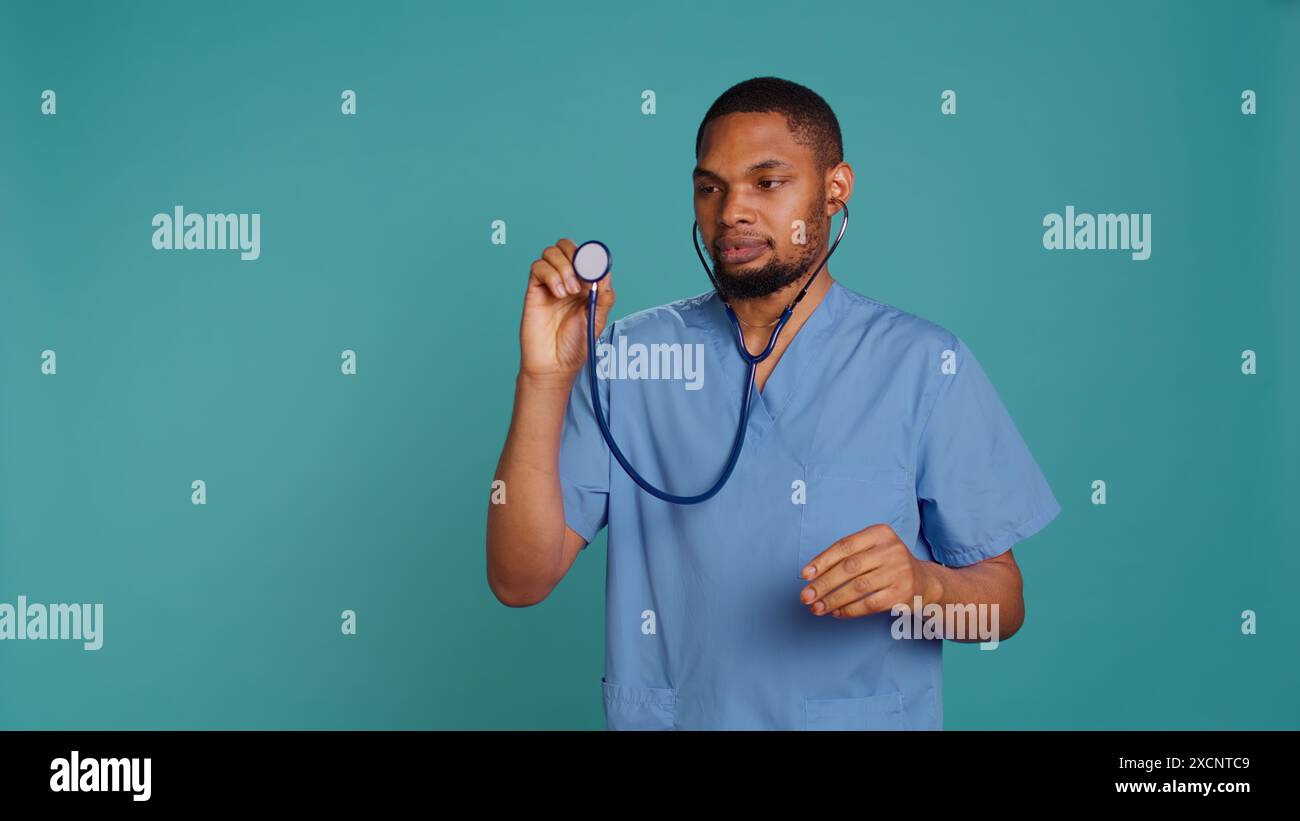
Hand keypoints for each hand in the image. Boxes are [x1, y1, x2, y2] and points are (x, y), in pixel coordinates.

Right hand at [520, 238, 616, 382]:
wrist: (555, 365)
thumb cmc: (576, 345)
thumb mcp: (597, 319)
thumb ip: (604, 296)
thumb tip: (604, 272)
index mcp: (585, 284)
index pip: (587, 255)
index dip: (592, 256)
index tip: (596, 273)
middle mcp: (567, 279)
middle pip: (567, 246)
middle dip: (576, 257)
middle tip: (582, 281)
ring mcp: (550, 284)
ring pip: (551, 252)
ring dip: (564, 267)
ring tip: (570, 292)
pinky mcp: (534, 290)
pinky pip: (538, 267)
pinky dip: (551, 275)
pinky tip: (559, 294)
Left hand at [798, 524, 926, 618]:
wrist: (923, 581)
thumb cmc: (886, 563)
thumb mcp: (872, 548)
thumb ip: (846, 555)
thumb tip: (811, 575)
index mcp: (880, 533)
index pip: (844, 546)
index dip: (822, 561)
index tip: (804, 575)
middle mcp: (892, 550)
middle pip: (849, 568)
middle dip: (823, 584)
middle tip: (805, 596)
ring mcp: (899, 572)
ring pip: (857, 588)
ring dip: (832, 600)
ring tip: (816, 608)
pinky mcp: (902, 594)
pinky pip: (869, 604)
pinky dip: (849, 610)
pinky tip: (836, 612)